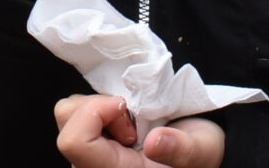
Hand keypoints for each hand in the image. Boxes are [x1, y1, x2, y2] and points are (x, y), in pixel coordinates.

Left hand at [54, 97, 223, 167]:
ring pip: (68, 114)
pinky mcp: (93, 144)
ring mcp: (91, 158)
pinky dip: (99, 110)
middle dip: (99, 107)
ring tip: (131, 123)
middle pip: (67, 122)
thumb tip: (155, 142)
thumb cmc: (200, 155)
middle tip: (133, 121)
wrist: (199, 156)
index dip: (96, 113)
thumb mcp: (201, 150)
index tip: (127, 110)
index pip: (74, 142)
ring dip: (99, 108)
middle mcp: (95, 167)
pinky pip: (77, 114)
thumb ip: (181, 149)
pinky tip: (124, 124)